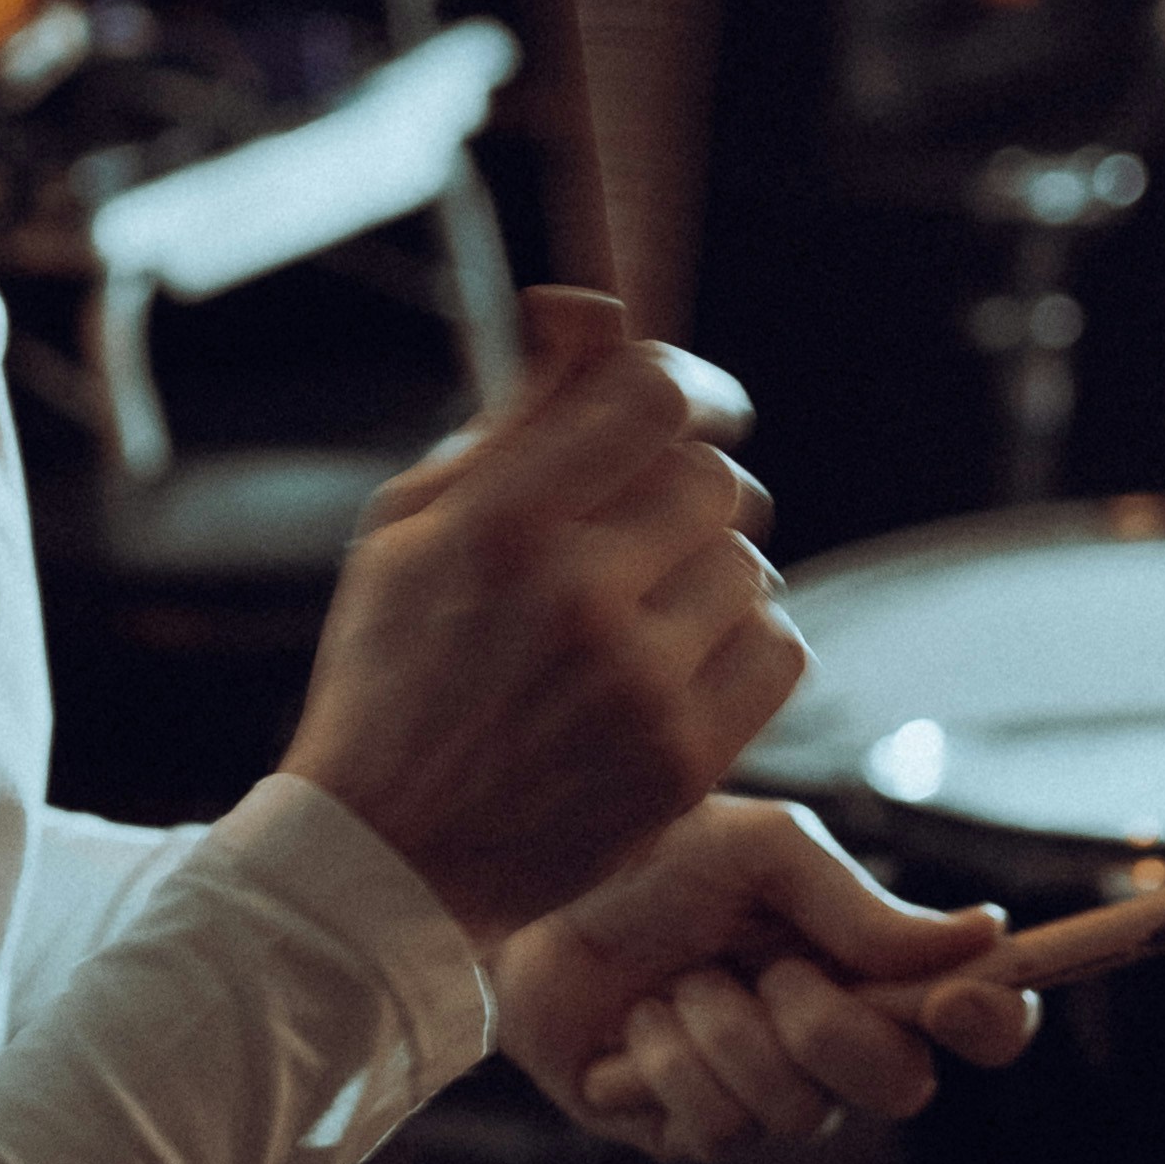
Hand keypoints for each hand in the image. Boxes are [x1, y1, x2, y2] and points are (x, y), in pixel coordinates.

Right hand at [278, 289, 800, 954]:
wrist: (385, 856)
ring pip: (749, 565)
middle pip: (712, 479)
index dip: (689, 382)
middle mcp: (573, 596)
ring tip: (647, 613)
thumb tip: (592, 307)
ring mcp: (636, 685)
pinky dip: (745, 644)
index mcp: (496, 522)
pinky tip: (682, 663)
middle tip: (652, 529)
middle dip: (687, 491)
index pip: (649, 394)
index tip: (696, 402)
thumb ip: (515, 415)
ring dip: (711, 575)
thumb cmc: (392, 672)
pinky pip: (778, 648)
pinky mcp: (683, 761)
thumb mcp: (410, 525)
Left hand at [496, 793, 1041, 1163]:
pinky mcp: (688, 1135)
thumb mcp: (762, 854)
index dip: (994, 1022)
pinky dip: (668, 1061)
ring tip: (677, 982)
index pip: (978, 1020)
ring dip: (725, 1032)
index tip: (964, 997)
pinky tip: (636, 1025)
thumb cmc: (649, 861)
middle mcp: (832, 1046)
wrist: (528, 900)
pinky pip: (715, 1128)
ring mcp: (763, 1097)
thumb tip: (987, 935)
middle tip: (770, 971)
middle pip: (899, 1087)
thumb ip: (863, 906)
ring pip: (796, 1113)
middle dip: (830, 1027)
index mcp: (869, 970)